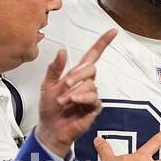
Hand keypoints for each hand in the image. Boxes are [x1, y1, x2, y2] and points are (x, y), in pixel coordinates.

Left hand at [36, 29, 115, 156]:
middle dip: (77, 75)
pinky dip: (82, 97)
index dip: (102, 43)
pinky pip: (93, 98)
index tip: (113, 32)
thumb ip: (54, 68)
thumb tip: (62, 51)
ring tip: (63, 101)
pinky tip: (73, 101)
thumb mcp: (46, 84)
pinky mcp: (93, 108)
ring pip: (91, 84)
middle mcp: (85, 83)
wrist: (49, 128)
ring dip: (74, 91)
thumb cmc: (49, 108)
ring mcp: (90, 96)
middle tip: (64, 85)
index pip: (93, 55)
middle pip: (91, 68)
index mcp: (76, 75)